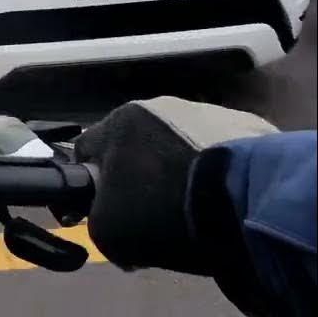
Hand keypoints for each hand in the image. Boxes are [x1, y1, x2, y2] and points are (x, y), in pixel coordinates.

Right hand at [74, 96, 275, 274]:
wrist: (247, 203)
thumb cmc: (165, 210)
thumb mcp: (109, 232)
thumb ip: (97, 222)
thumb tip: (112, 225)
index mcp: (119, 121)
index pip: (88, 151)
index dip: (94, 185)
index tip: (110, 212)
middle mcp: (160, 105)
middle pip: (137, 146)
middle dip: (143, 178)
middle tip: (156, 215)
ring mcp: (207, 112)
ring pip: (180, 146)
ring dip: (182, 171)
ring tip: (199, 208)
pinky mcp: (248, 126)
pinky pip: (221, 151)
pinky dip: (218, 172)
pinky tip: (226, 198)